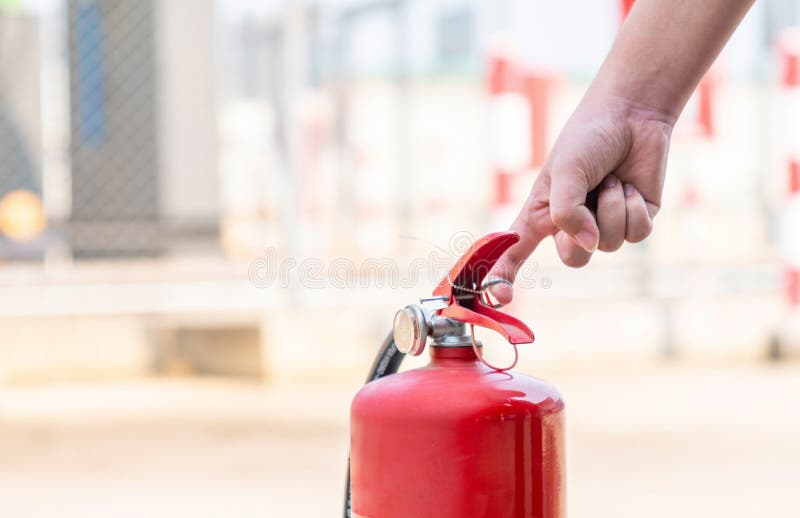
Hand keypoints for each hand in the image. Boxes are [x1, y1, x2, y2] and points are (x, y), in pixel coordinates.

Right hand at [489, 94, 673, 304]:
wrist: (632, 114)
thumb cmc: (588, 138)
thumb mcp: (565, 172)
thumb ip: (568, 212)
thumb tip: (590, 244)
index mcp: (543, 214)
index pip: (516, 252)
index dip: (505, 277)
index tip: (502, 296)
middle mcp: (573, 225)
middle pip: (575, 258)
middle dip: (582, 233)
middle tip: (587, 201)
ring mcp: (605, 225)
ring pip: (609, 245)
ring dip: (612, 207)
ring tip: (610, 178)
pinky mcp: (636, 220)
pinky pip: (636, 234)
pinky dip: (633, 209)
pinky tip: (630, 186)